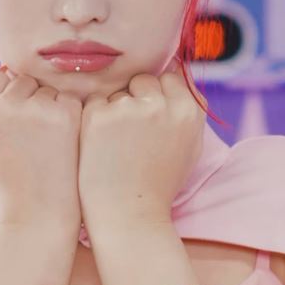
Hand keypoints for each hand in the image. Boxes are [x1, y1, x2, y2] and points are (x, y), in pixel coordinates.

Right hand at [0, 65, 83, 227]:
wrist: (36, 211)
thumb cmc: (3, 181)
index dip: (8, 96)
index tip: (16, 120)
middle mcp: (0, 106)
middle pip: (21, 81)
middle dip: (28, 99)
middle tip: (31, 135)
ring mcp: (33, 108)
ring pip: (45, 89)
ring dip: (48, 105)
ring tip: (44, 141)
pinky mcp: (63, 114)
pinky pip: (67, 98)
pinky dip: (68, 114)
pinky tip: (62, 141)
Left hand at [76, 58, 206, 230]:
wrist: (128, 215)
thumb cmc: (159, 184)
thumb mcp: (190, 146)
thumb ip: (188, 108)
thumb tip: (176, 68)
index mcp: (188, 111)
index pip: (170, 77)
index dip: (159, 96)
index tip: (152, 118)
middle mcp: (161, 105)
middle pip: (143, 79)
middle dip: (136, 98)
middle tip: (132, 134)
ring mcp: (128, 108)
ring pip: (118, 92)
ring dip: (115, 110)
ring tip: (117, 146)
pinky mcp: (97, 116)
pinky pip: (95, 102)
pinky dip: (94, 120)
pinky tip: (100, 146)